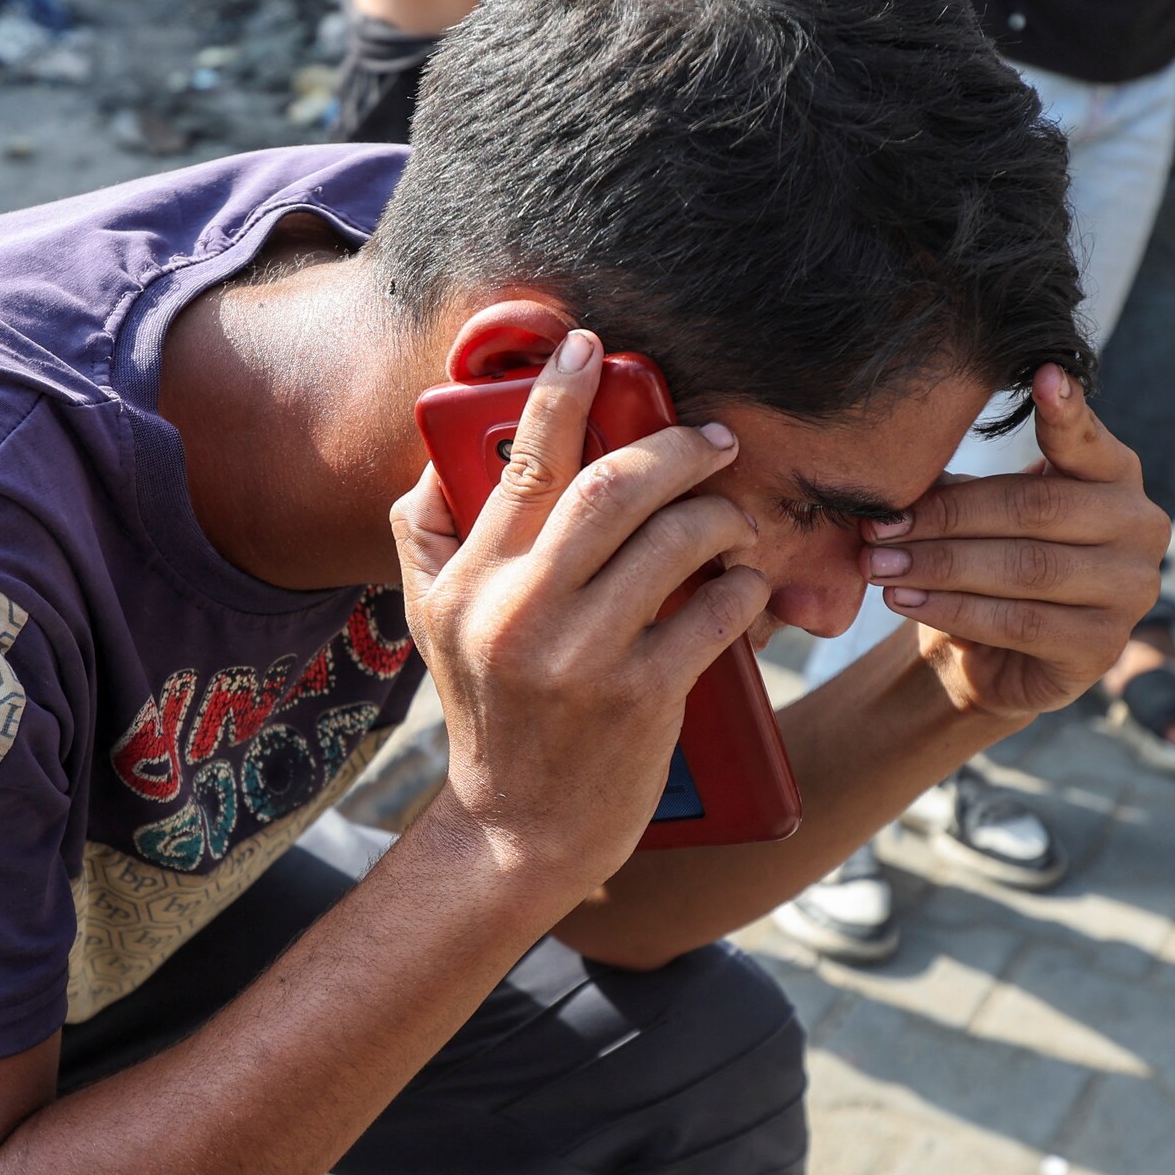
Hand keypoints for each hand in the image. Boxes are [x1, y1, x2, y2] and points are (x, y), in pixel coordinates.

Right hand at [391, 330, 770, 890]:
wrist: (519, 828)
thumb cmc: (488, 710)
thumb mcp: (430, 619)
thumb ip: (431, 529)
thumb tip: (451, 445)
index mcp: (471, 581)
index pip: (520, 463)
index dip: (560, 392)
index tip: (592, 347)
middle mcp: (522, 613)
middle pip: (612, 488)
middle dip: (676, 446)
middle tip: (714, 438)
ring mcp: (585, 658)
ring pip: (674, 542)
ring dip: (719, 514)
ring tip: (730, 515)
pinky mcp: (643, 699)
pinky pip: (714, 612)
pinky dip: (742, 584)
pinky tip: (744, 581)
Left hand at [866, 366, 1168, 720]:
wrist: (995, 660)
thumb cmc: (988, 566)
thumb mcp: (977, 514)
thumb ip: (962, 484)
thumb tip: (906, 458)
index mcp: (1116, 476)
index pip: (1087, 440)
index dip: (1066, 411)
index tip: (1041, 373)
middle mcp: (1140, 527)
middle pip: (1036, 508)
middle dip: (947, 516)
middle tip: (879, 524)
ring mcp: (1130, 589)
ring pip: (1024, 568)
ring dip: (940, 565)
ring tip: (879, 563)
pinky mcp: (1102, 647)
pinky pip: (1017, 623)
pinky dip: (951, 610)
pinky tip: (903, 600)